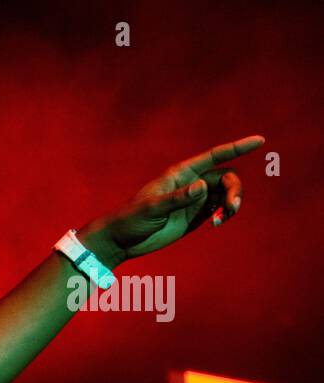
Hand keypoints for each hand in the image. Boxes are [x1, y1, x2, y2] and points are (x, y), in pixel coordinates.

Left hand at [81, 134, 264, 266]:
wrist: (121, 241)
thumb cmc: (130, 220)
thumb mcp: (152, 209)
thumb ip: (178, 198)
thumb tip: (204, 187)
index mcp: (181, 174)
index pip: (214, 156)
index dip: (237, 147)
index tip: (259, 141)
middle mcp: (191, 183)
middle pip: (227, 177)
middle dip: (235, 190)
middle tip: (230, 208)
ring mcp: (195, 199)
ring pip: (226, 192)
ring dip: (232, 203)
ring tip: (222, 218)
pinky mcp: (196, 215)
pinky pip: (220, 208)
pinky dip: (225, 213)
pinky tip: (217, 223)